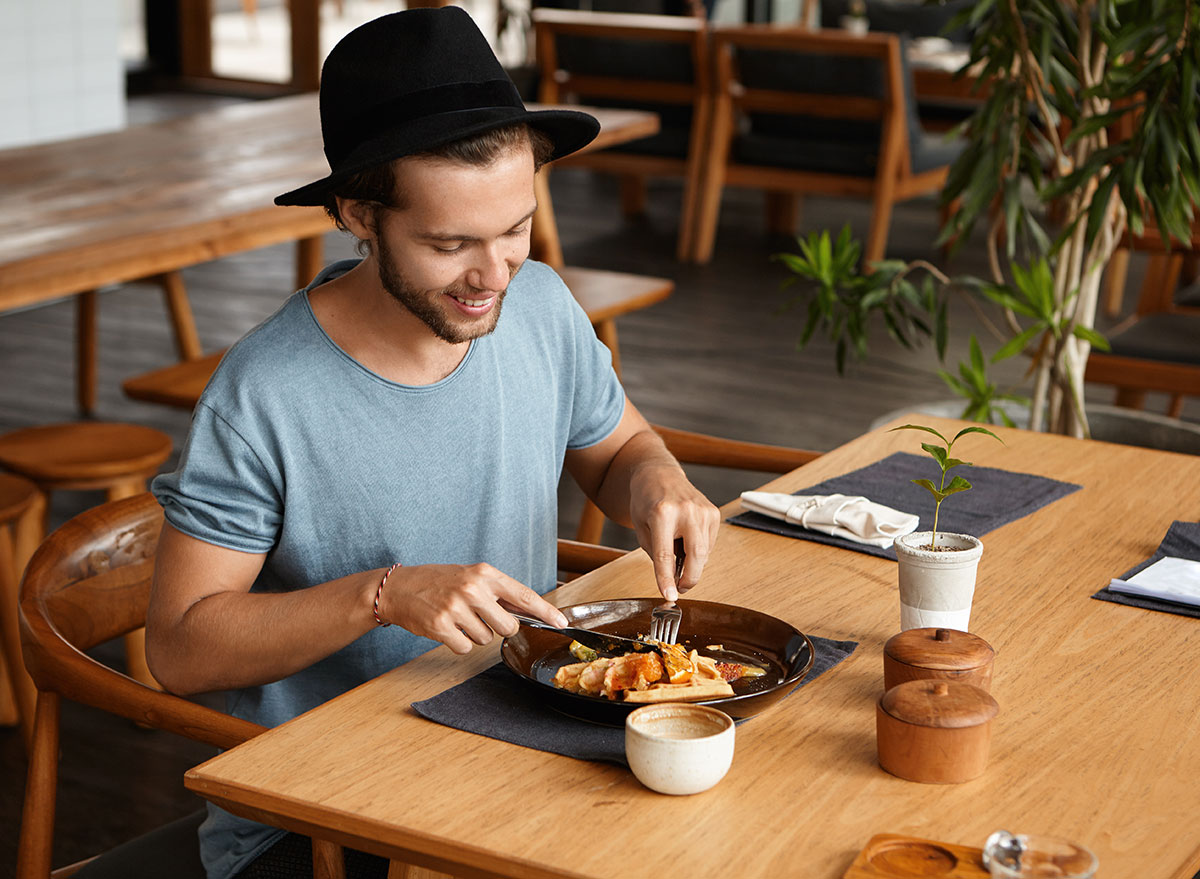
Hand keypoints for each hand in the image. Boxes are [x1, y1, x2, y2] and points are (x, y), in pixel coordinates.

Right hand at [377, 563, 567, 653]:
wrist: (399, 587)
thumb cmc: (438, 582)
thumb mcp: (470, 576)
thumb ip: (497, 592)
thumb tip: (527, 611)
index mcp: (485, 573)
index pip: (523, 595)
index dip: (545, 611)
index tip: (561, 622)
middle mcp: (473, 588)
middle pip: (509, 626)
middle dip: (498, 628)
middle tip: (480, 617)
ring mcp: (457, 607)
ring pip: (486, 639)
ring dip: (474, 634)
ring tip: (457, 618)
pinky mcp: (441, 626)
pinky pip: (465, 648)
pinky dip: (457, 643)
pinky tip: (446, 628)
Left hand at [629, 463, 720, 600]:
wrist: (659, 474)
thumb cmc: (647, 501)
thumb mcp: (641, 528)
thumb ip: (655, 554)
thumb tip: (673, 579)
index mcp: (662, 513)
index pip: (665, 554)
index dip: (667, 579)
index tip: (670, 596)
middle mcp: (686, 510)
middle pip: (696, 556)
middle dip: (689, 578)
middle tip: (679, 587)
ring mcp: (703, 510)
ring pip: (704, 553)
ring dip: (691, 562)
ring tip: (676, 548)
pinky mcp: (714, 512)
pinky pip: (709, 543)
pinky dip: (698, 549)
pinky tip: (686, 538)